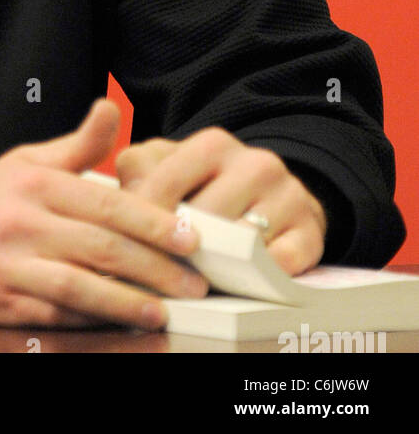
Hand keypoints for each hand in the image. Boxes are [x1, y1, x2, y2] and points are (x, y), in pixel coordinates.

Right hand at [0, 99, 208, 327]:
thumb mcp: (26, 160)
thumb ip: (78, 144)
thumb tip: (112, 108)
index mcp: (35, 182)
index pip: (106, 202)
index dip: (153, 222)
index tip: (191, 236)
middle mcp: (22, 221)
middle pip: (102, 246)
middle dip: (156, 266)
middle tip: (195, 281)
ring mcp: (10, 264)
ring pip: (82, 285)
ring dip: (130, 301)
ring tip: (167, 310)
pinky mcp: (1, 301)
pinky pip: (56, 312)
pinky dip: (93, 320)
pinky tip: (122, 323)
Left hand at [115, 128, 327, 276]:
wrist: (272, 195)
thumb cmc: (206, 185)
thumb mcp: (169, 165)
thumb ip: (138, 172)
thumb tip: (120, 203)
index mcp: (214, 144)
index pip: (167, 182)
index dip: (141, 218)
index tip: (122, 247)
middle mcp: (256, 163)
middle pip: (206, 216)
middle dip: (175, 249)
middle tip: (152, 276)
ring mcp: (289, 196)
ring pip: (244, 242)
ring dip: (216, 268)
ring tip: (189, 287)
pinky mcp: (311, 232)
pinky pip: (284, 263)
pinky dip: (260, 280)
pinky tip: (237, 289)